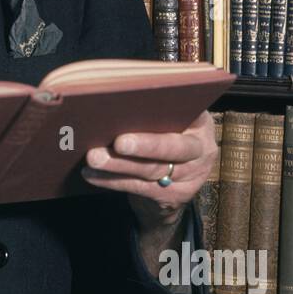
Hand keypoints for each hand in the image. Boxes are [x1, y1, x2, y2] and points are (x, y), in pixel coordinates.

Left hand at [82, 110, 218, 232]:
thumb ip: (154, 109)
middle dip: (145, 145)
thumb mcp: (169, 119)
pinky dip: (112, 180)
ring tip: (94, 157)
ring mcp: (190, 176)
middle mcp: (201, 149)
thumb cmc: (163, 134)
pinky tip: (91, 174)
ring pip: (152, 170)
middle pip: (174, 147)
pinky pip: (139, 188)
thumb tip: (114, 96)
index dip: (170, 110)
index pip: (191, 111)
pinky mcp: (173, 196)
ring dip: (119, 164)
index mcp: (200, 123)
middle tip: (119, 142)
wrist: (175, 179)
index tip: (148, 104)